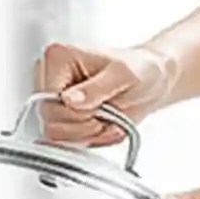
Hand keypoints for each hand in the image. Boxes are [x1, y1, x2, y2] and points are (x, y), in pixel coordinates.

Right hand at [32, 43, 175, 145]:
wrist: (152, 82)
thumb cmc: (140, 70)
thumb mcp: (124, 75)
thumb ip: (96, 88)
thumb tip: (69, 99)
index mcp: (58, 57)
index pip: (47, 98)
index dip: (75, 110)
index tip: (99, 105)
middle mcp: (48, 76)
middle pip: (49, 119)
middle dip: (84, 123)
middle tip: (107, 112)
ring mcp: (53, 98)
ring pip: (55, 134)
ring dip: (87, 133)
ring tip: (107, 118)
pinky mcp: (60, 116)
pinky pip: (64, 141)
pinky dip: (88, 139)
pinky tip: (102, 125)